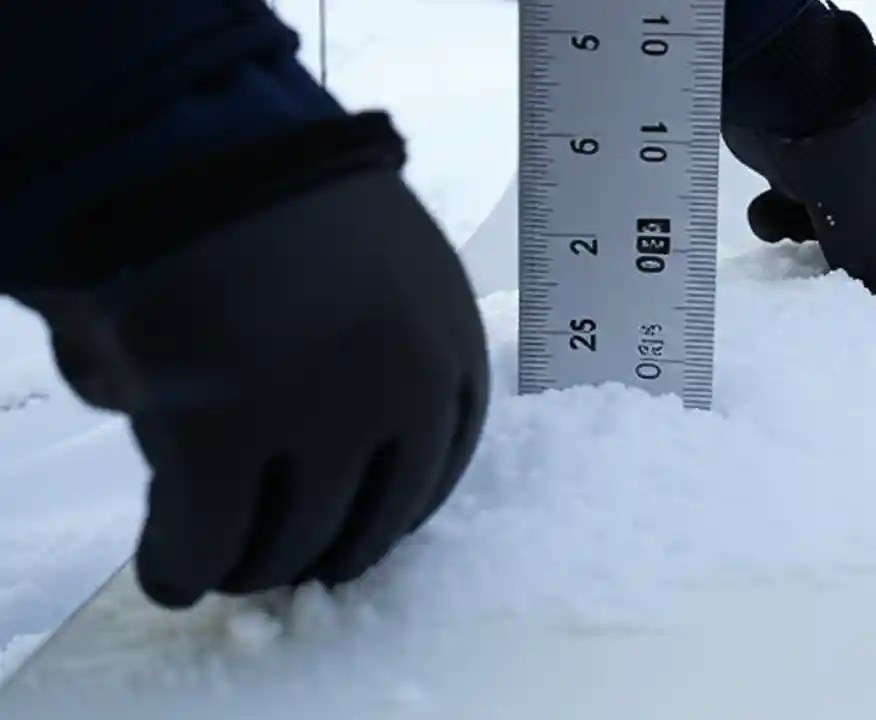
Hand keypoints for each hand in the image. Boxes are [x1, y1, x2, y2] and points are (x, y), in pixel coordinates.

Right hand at [19, 113, 488, 608]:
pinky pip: (207, 538)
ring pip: (292, 540)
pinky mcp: (223, 437)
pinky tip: (168, 574)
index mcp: (453, 347)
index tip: (365, 530)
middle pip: (375, 517)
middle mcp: (404, 394)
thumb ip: (393, 353)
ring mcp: (318, 419)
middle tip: (295, 563)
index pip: (441, 466)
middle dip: (331, 550)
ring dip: (257, 566)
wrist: (201, 142)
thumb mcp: (389, 268)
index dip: (398, 510)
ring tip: (229, 570)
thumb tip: (365, 434)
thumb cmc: (292, 196)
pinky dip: (185, 566)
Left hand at [722, 13, 875, 311]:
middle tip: (869, 290)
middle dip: (872, 253)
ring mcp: (834, 146)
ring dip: (816, 237)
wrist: (765, 72)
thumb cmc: (833, 136)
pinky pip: (793, 195)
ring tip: (804, 256)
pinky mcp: (790, 148)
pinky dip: (780, 214)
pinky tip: (765, 220)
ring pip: (836, 210)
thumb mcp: (864, 205)